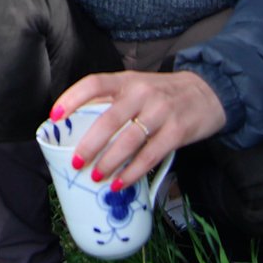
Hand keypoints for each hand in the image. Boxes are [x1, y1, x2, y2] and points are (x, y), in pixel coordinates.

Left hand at [51, 70, 226, 190]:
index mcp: (126, 80)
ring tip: (96, 176)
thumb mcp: (136, 85)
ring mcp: (161, 112)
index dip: (72, 99)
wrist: (208, 92)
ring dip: (110, 162)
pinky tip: (121, 182)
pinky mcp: (177, 132)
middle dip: (89, 144)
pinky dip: (133, 171)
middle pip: (109, 119)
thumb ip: (111, 99)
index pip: (94, 84)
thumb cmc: (163, 92)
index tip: (54, 116)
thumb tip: (77, 124)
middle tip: (77, 162)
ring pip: (129, 141)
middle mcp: (142, 93)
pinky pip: (150, 155)